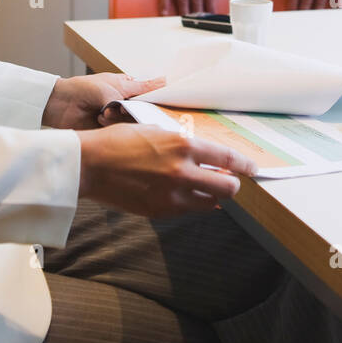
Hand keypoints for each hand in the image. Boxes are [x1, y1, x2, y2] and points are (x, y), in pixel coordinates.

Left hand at [42, 73, 164, 129]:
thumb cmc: (87, 89)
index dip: (156, 104)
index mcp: (129, 92)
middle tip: (123, 108)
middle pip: (143, 115)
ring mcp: (117, 122)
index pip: (151, 100)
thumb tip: (165, 80)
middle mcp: (125, 107)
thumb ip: (144, 88)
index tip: (162, 107)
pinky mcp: (109, 134)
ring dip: (119, 118)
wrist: (62, 104)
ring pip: (132, 125)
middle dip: (135, 112)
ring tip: (104, 111)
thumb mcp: (118, 85)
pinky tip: (101, 119)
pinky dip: (112, 127)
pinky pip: (120, 134)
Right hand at [77, 122, 257, 216]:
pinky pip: (188, 211)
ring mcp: (172, 195)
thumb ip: (181, 144)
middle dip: (233, 185)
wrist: (90, 164)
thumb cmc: (118, 141)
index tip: (252, 168)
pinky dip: (192, 204)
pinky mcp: (160, 211)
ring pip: (210, 203)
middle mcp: (182, 172)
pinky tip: (186, 196)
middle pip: (228, 188)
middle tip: (229, 181)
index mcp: (182, 146)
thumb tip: (203, 155)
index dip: (244, 164)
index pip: (227, 158)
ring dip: (213, 196)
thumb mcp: (155, 131)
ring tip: (207, 189)